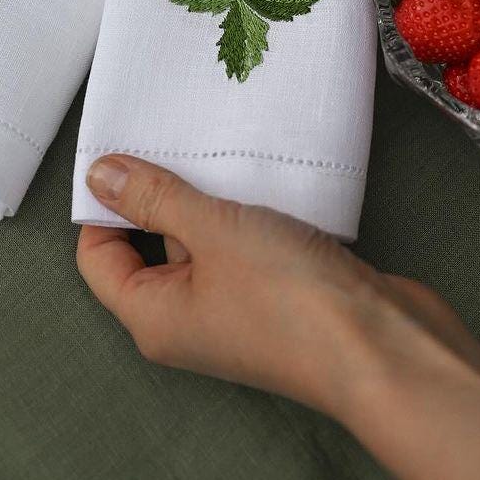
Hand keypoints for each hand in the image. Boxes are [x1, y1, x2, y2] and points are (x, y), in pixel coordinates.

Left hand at [75, 154, 465, 418]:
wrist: (381, 345)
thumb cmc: (287, 298)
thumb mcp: (210, 230)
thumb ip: (155, 198)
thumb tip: (99, 176)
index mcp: (152, 316)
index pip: (98, 257)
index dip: (103, 204)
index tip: (124, 149)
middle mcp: (186, 318)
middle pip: (149, 245)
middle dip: (159, 191)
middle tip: (170, 133)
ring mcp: (233, 307)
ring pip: (201, 239)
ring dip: (207, 196)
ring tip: (215, 142)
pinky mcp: (275, 294)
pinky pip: (242, 243)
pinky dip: (245, 210)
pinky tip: (258, 171)